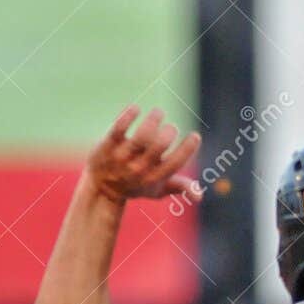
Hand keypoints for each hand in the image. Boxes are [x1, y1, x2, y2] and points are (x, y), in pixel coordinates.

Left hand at [85, 106, 200, 204]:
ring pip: (141, 136)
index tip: (195, 136)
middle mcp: (139, 169)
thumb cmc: (136, 186)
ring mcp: (123, 157)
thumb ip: (180, 188)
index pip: (175, 163)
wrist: (103, 187)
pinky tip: (136, 108)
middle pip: (158, 147)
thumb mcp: (158, 190)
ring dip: (153, 120)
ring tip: (159, 112)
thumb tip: (200, 195)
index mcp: (155, 178)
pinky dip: (128, 116)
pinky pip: (119, 128)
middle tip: (171, 128)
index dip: (187, 149)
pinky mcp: (108, 145)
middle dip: (169, 133)